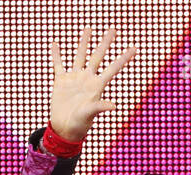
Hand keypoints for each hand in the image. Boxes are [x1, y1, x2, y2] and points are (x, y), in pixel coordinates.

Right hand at [48, 28, 136, 142]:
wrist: (64, 129)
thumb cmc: (79, 125)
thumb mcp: (90, 114)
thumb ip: (100, 106)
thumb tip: (114, 106)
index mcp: (97, 86)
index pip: (113, 68)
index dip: (124, 58)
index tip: (135, 48)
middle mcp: (87, 79)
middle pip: (98, 56)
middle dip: (105, 43)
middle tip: (113, 29)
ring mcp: (74, 79)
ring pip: (80, 56)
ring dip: (84, 43)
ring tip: (89, 29)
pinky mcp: (61, 82)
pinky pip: (58, 65)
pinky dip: (56, 55)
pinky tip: (55, 44)